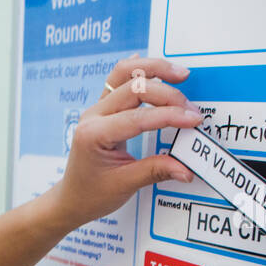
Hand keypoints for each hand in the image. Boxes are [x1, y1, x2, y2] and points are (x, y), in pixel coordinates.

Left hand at [39, 57, 200, 232]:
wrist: (71, 198)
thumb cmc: (91, 194)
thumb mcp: (125, 185)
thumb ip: (156, 171)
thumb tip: (186, 170)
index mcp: (94, 135)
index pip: (138, 117)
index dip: (170, 115)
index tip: (193, 119)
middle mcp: (93, 116)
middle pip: (134, 88)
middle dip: (167, 94)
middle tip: (191, 110)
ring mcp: (96, 109)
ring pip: (124, 74)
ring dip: (154, 69)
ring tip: (180, 74)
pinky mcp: (103, 108)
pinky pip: (119, 80)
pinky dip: (139, 70)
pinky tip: (156, 67)